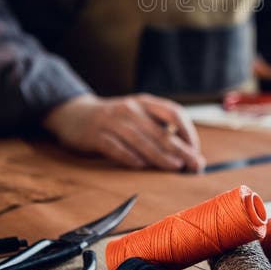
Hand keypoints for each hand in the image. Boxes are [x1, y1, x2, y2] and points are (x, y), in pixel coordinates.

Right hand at [41, 93, 204, 171]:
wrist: (74, 114)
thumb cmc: (114, 119)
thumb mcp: (137, 114)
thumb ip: (157, 127)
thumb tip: (186, 150)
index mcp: (144, 102)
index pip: (173, 113)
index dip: (188, 132)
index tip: (196, 150)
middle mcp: (130, 109)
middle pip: (160, 131)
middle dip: (180, 149)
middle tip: (195, 164)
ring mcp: (112, 121)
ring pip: (140, 140)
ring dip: (160, 155)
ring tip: (175, 167)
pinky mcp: (96, 135)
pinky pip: (115, 147)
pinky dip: (129, 156)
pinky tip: (141, 166)